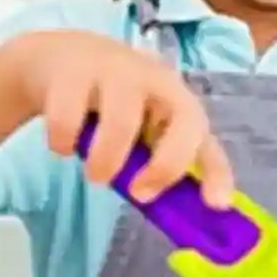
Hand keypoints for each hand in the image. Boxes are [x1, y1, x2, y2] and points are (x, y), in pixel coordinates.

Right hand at [10, 30, 232, 207]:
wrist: (59, 58)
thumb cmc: (110, 105)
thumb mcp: (139, 131)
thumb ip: (156, 166)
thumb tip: (175, 218)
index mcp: (178, 102)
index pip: (208, 138)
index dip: (217, 172)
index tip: (217, 205)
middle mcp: (157, 82)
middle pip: (184, 119)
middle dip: (166, 165)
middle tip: (139, 194)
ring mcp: (118, 71)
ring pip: (123, 121)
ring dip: (107, 161)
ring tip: (95, 175)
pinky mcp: (74, 72)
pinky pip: (68, 118)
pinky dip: (63, 143)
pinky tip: (63, 145)